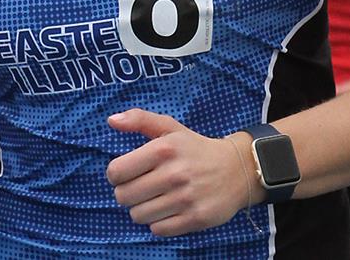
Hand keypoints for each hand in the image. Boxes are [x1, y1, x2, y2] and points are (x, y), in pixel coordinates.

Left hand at [105, 109, 256, 236]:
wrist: (237, 169)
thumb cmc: (196, 148)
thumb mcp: (170, 128)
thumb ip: (139, 120)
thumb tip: (111, 120)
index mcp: (163, 149)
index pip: (116, 172)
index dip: (116, 174)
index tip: (127, 173)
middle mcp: (174, 174)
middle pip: (123, 197)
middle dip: (127, 193)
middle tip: (141, 187)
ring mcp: (185, 198)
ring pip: (138, 216)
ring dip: (142, 209)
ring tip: (156, 198)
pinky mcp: (195, 219)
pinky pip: (157, 229)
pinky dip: (159, 222)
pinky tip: (170, 209)